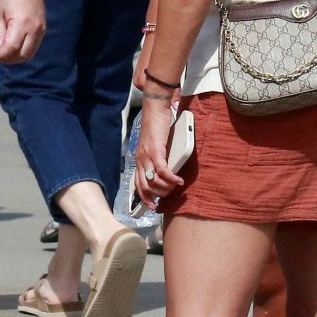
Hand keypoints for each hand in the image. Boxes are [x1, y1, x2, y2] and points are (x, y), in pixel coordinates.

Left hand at [0, 0, 45, 62]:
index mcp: (21, 22)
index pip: (11, 47)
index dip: (1, 56)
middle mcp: (34, 28)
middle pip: (22, 54)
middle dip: (8, 59)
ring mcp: (41, 29)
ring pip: (30, 53)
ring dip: (17, 58)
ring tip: (5, 54)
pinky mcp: (43, 29)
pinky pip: (34, 47)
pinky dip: (24, 51)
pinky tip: (14, 48)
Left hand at [133, 95, 184, 209]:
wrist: (155, 109)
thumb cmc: (156, 125)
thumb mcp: (154, 145)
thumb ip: (157, 157)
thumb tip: (166, 168)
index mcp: (139, 160)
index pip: (138, 185)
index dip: (144, 198)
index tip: (153, 207)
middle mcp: (140, 160)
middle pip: (145, 187)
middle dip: (159, 195)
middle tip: (170, 194)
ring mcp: (147, 156)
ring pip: (154, 181)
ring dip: (166, 187)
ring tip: (176, 186)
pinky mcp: (155, 150)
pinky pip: (162, 170)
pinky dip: (171, 178)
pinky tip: (178, 181)